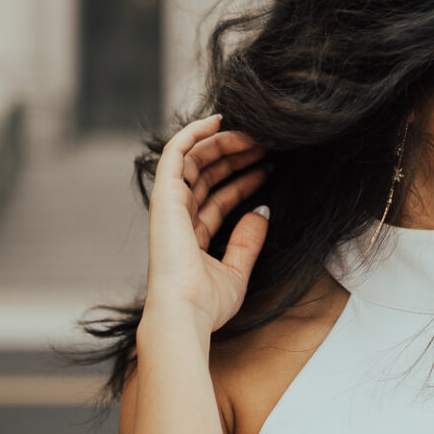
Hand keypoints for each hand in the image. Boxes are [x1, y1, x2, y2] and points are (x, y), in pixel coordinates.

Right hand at [143, 113, 270, 335]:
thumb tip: (262, 210)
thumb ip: (248, 241)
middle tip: (265, 145)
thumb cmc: (206, 304)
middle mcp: (177, 218)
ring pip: (194, 159)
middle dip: (235, 156)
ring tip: (254, 134)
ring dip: (223, 143)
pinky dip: (194, 133)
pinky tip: (218, 120)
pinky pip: (176, 152)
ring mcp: (169, 205)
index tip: (268, 167)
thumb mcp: (237, 271)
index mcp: (190, 237)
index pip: (217, 198)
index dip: (242, 180)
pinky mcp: (164, 195)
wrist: (185, 313)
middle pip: (206, 175)